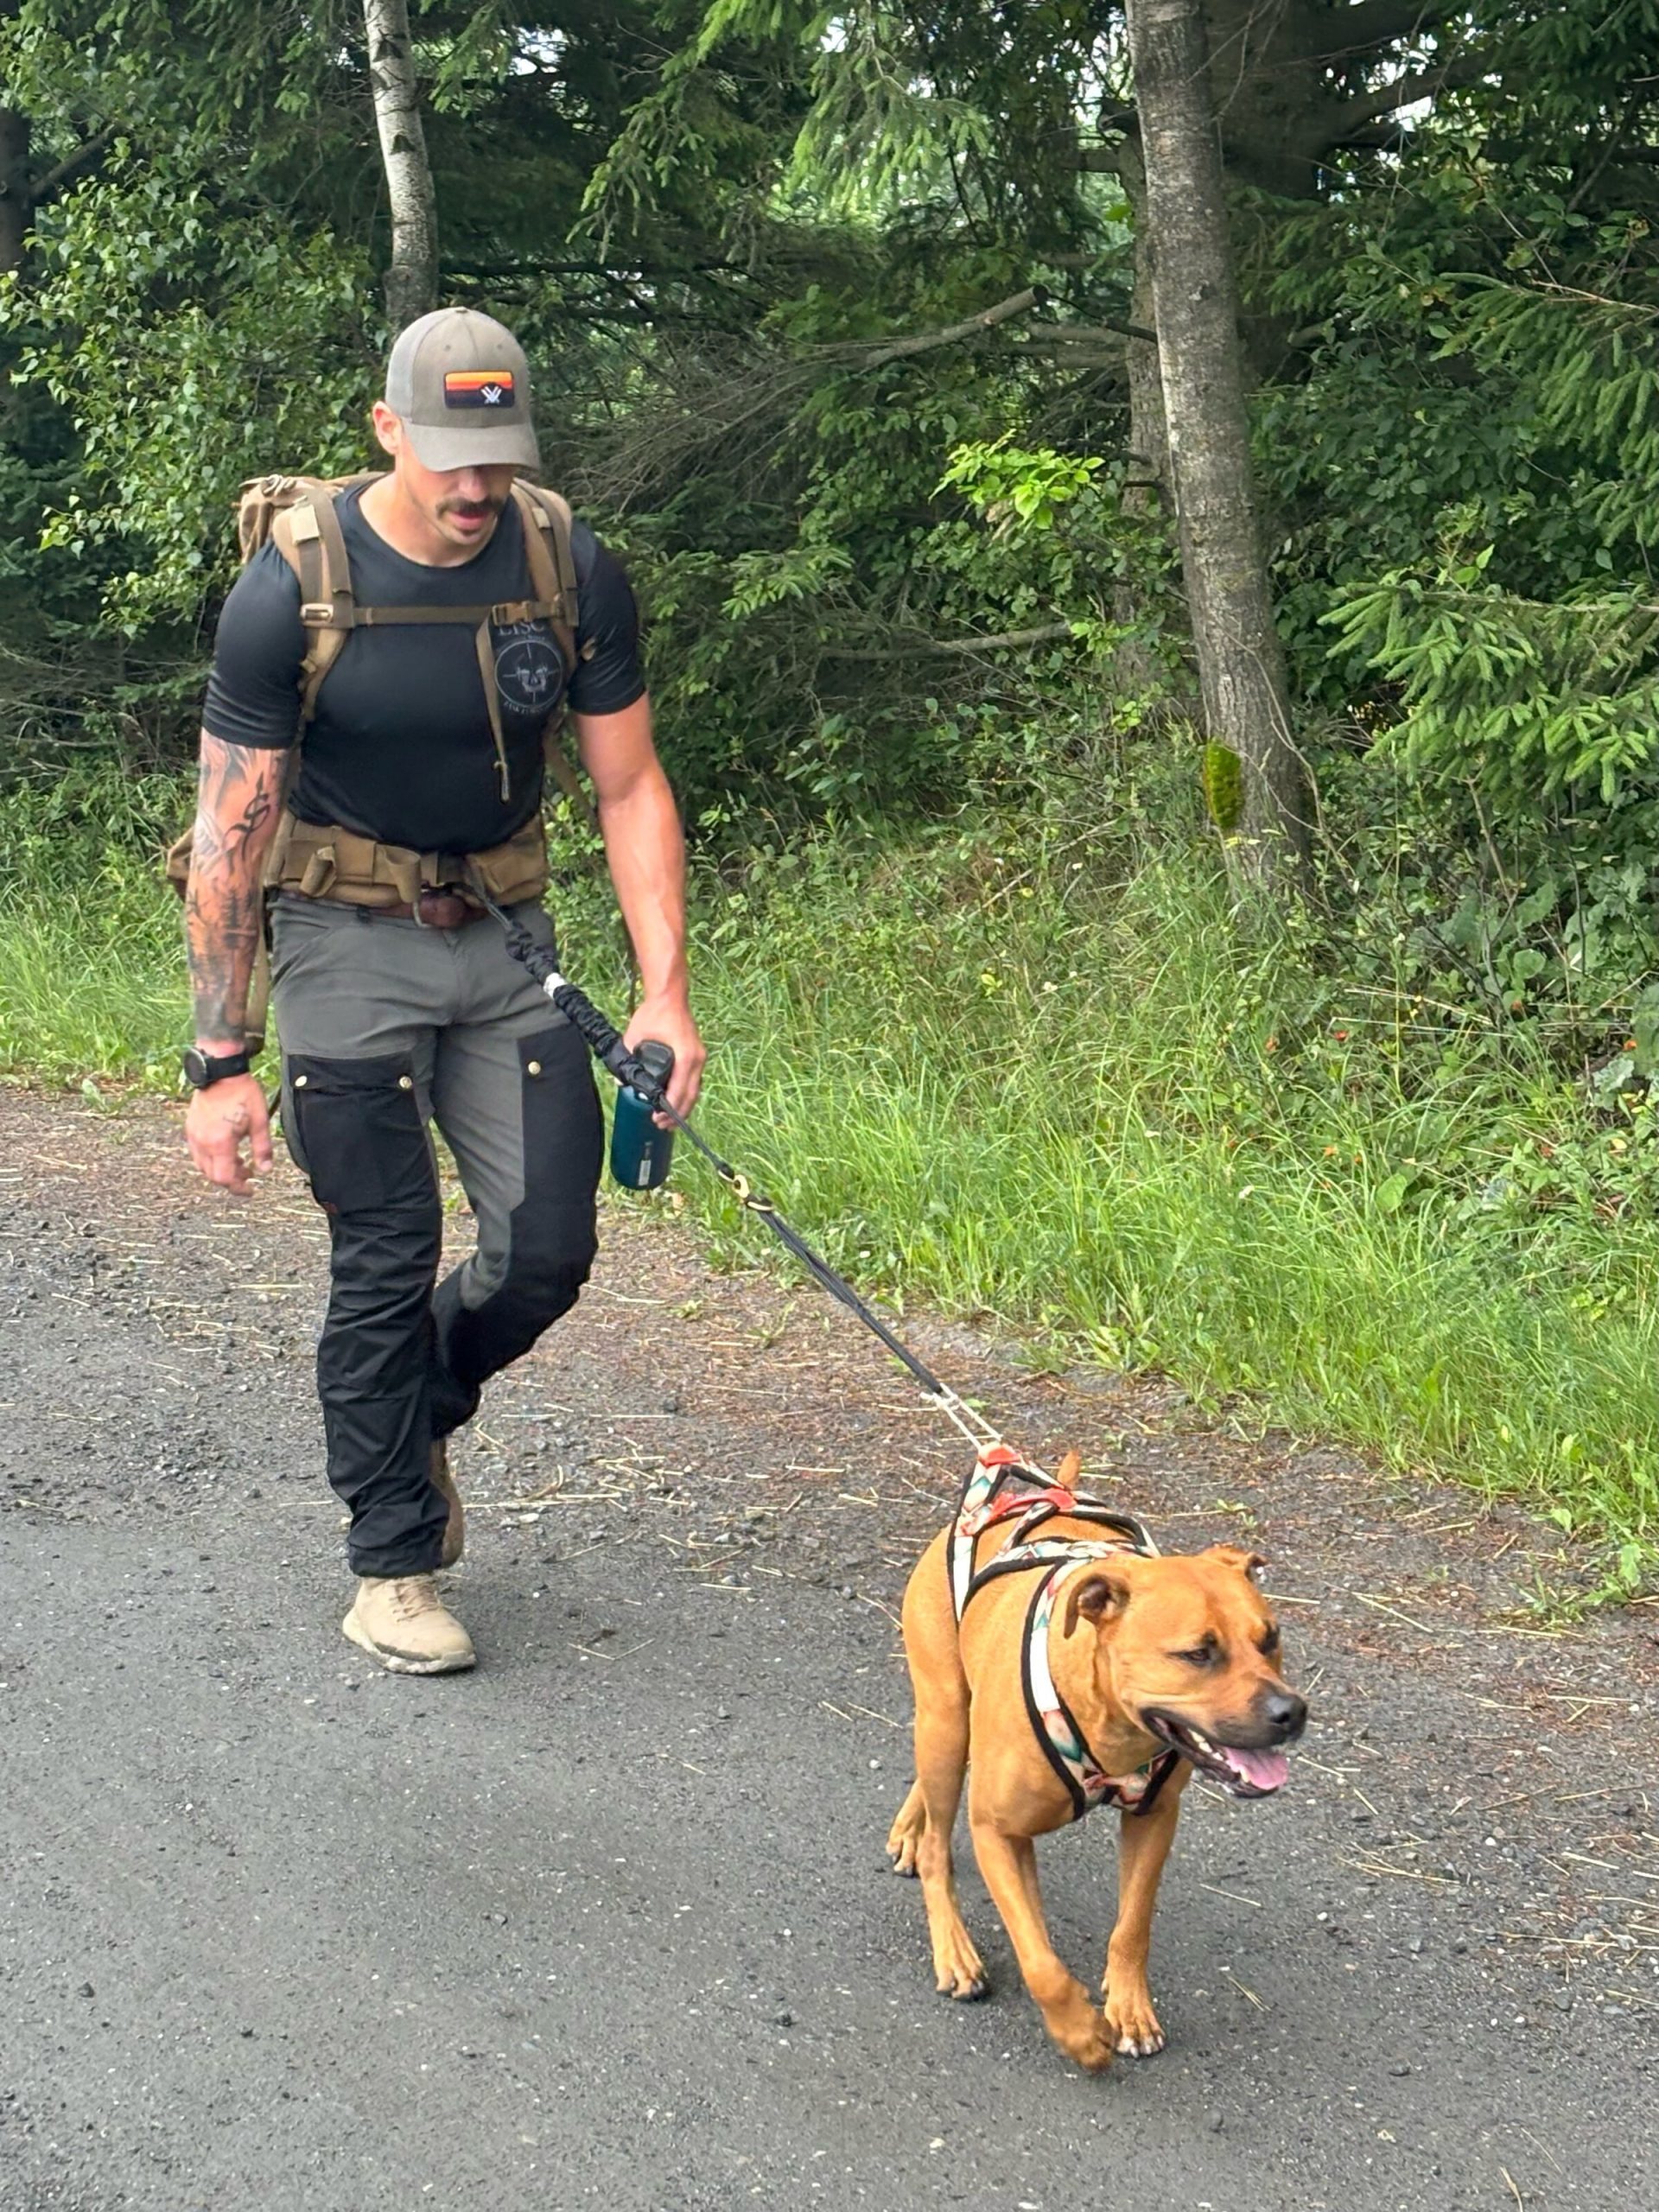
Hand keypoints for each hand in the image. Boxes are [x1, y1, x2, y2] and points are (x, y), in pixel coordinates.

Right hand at [185, 1072, 273, 1195]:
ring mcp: (193, 1135)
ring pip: (203, 1165)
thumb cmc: (242, 1093)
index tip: (250, 1190)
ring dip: (220, 1169)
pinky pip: (197, 1153)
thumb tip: (266, 1170)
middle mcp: (203, 1142)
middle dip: (231, 1179)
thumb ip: (263, 1149)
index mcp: (220, 1143)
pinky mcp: (190, 1127)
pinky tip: (224, 1150)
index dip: (238, 1188)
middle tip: (247, 1173)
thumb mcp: (260, 1121)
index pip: (225, 1178)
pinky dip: (211, 1159)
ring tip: (238, 1161)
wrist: (221, 1071)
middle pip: (213, 1175)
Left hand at [622, 991, 704, 1123]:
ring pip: (695, 1090)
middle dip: (678, 1114)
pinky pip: (694, 1082)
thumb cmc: (654, 1013)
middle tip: (663, 1126)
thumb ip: (627, 1057)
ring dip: (683, 1107)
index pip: (679, 1089)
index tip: (657, 1119)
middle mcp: (697, 1059)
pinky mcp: (697, 1056)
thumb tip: (620, 1081)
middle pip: (691, 1095)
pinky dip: (686, 1095)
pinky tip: (676, 1103)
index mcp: (685, 1056)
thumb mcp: (635, 1035)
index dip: (669, 1108)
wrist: (670, 996)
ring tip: (670, 1121)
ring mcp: (699, 1058)